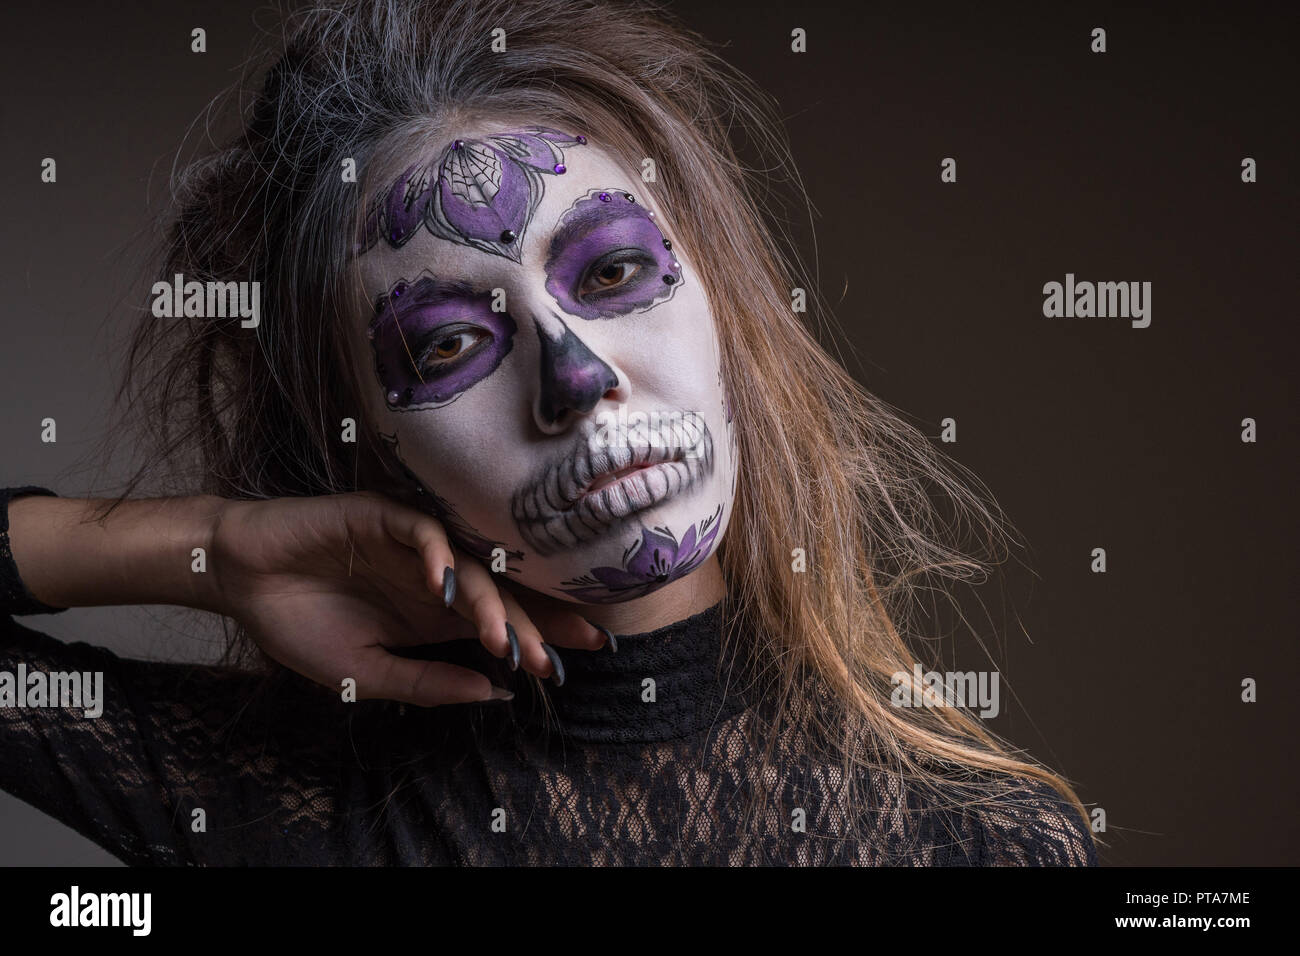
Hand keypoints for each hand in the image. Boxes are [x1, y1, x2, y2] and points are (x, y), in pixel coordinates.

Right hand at [209, 491, 608, 705]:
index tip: (571, 667)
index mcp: (436, 614)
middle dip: (533, 626)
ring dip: (487, 602)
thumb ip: (427, 683)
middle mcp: (435, 576)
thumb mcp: (366, 674)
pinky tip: (442, 584)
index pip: (499, 624)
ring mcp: (412, 546)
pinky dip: (434, 553)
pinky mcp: (381, 515)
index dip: (537, 640)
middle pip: (498, 595)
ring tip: (499, 638)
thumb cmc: (301, 626)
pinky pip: (420, 529)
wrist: (241, 581)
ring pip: (467, 566)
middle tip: (561, 656)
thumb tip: (494, 694)